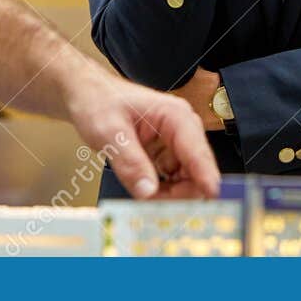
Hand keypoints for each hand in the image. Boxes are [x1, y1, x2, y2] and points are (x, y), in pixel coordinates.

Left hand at [64, 69, 219, 199]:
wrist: (86, 95)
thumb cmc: (99, 102)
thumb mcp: (109, 133)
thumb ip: (130, 163)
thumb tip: (148, 192)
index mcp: (175, 116)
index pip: (198, 151)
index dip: (207, 177)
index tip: (214, 197)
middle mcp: (181, 129)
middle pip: (197, 171)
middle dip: (179, 193)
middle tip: (152, 205)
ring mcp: (175, 143)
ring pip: (187, 180)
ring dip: (169, 196)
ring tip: (142, 196)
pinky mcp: (166, 155)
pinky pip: (173, 181)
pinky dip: (161, 192)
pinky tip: (143, 190)